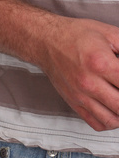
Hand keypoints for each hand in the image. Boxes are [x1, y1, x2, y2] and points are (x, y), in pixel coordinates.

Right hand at [35, 16, 118, 130]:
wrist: (45, 40)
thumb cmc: (76, 35)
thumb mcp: (109, 34)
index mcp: (100, 63)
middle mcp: (89, 83)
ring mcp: (81, 96)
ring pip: (114, 120)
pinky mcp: (74, 103)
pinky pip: (98, 124)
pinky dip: (111, 122)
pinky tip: (114, 110)